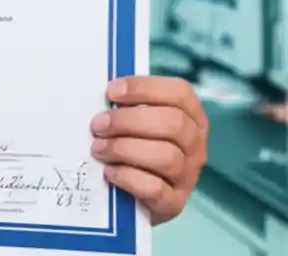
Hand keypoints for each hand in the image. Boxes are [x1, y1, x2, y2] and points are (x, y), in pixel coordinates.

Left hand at [90, 76, 208, 224]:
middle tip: (98, 125)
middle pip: (173, 123)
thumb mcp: (132, 123)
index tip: (111, 91)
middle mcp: (195, 146)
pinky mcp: (174, 203)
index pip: (180, 93)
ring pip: (166, 156)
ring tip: (98, 148)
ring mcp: (188, 176)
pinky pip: (156, 189)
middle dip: (128, 121)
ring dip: (124, 149)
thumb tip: (97, 93)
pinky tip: (109, 172)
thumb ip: (123, 106)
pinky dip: (128, 177)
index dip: (144, 88)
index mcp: (190, 117)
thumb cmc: (130, 147)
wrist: (132, 196)